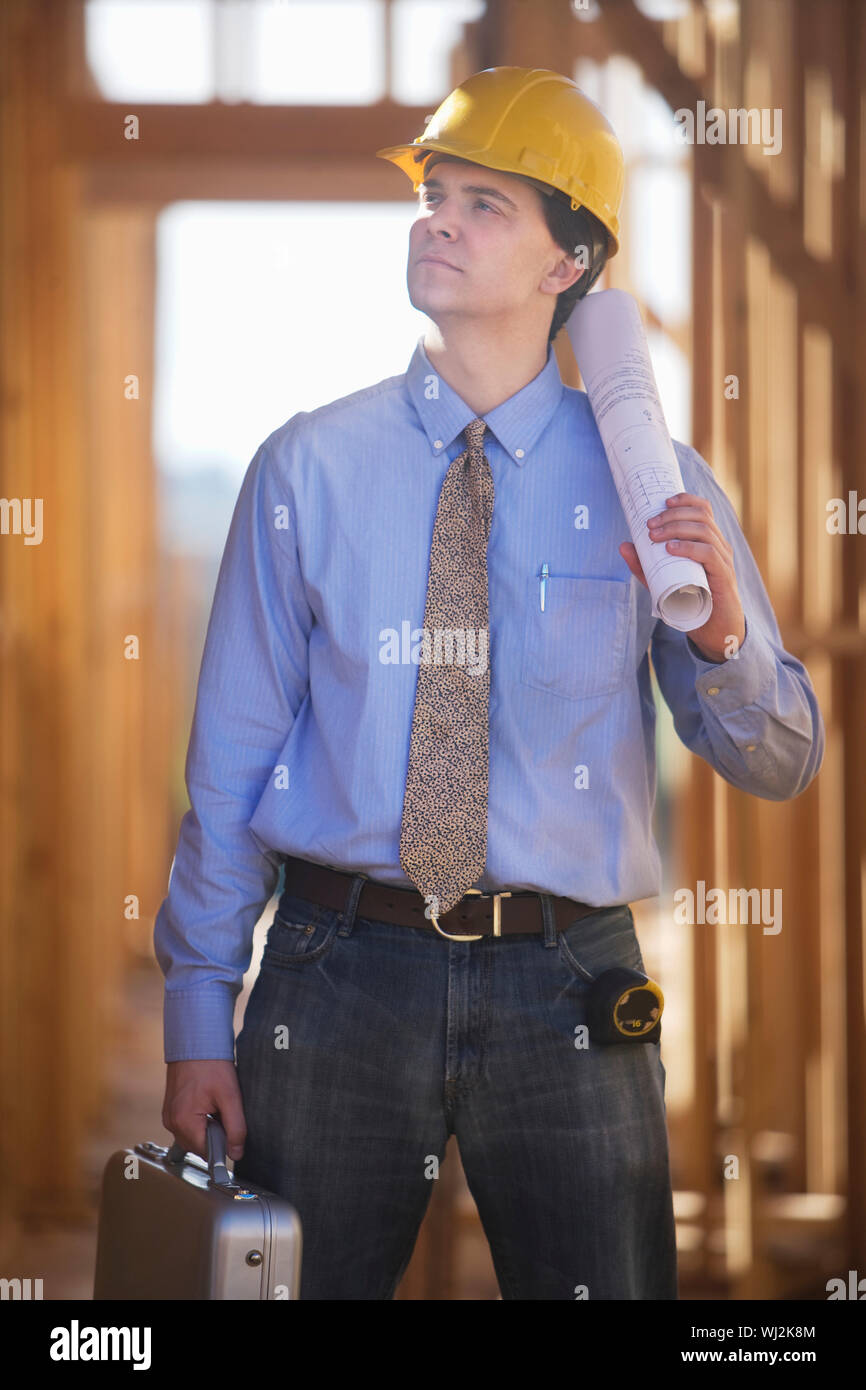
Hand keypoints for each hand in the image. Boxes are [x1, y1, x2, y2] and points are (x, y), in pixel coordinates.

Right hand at [162, 1059, 246, 1162]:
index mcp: (184, 1121)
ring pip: (193, 1137)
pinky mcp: (170, 1110)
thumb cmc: (211, 1065)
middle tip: (224, 1113)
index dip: (223, 1146)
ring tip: (216, 1106)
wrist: (195, 1042)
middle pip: (198, 1147)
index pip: (206, 1152)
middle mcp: (172, 1122)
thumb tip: (236, 1153)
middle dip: (215, 1137)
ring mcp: (169, 1116)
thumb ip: (235, 1128)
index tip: (232, 1132)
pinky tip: (208, 1104)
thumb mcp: (230, 1096)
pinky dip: (199, 1121)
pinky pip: (187, 1126)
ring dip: (207, 1129)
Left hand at [619, 492, 745, 661]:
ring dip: (676, 528)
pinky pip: (708, 553)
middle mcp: (719, 545)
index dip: (684, 500)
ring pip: (704, 530)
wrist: (715, 630)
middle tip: (649, 525)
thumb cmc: (692, 602)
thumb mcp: (662, 581)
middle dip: (672, 515)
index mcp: (708, 541)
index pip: (702, 509)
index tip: (663, 501)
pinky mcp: (723, 575)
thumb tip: (623, 545)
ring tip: (655, 537)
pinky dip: (688, 547)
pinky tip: (671, 549)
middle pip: (701, 515)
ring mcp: (723, 559)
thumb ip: (644, 565)